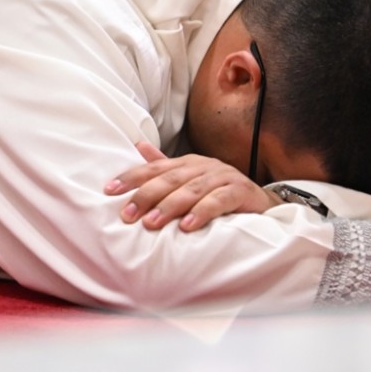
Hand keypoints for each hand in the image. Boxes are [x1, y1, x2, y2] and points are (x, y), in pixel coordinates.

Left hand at [105, 141, 271, 232]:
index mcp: (188, 163)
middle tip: (128, 215)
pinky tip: (188, 226)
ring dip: (170, 207)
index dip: (132, 177)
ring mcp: (223, 177)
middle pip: (170, 179)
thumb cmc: (219, 191)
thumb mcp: (190, 178)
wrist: (262, 201)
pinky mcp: (241, 192)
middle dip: (146, 196)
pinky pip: (219, 201)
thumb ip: (164, 165)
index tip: (109, 190)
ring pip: (192, 190)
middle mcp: (204, 166)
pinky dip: (203, 213)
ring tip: (152, 224)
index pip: (155, 168)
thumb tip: (138, 145)